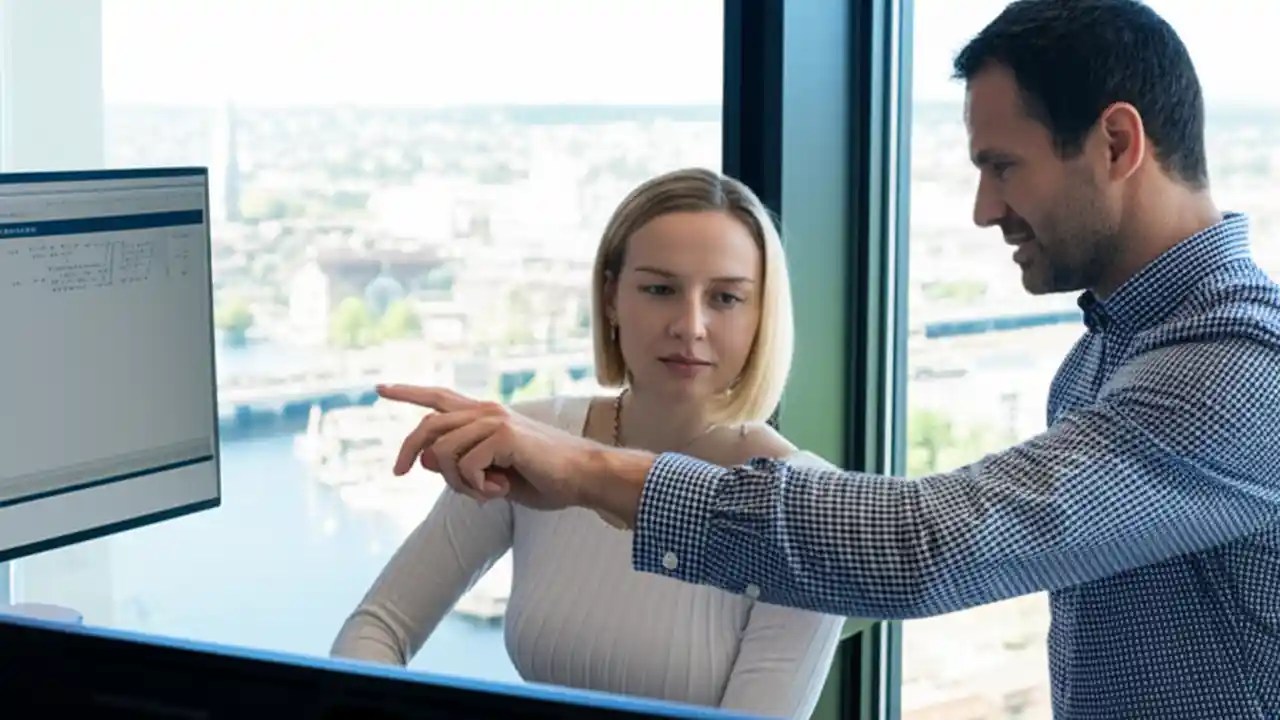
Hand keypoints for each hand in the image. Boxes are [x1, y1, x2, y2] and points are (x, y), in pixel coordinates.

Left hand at [375, 384, 648, 515]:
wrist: (582, 477)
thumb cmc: (543, 478)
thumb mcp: (493, 475)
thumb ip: (461, 466)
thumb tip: (424, 462)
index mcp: (485, 416)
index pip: (439, 398)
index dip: (409, 393)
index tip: (380, 388)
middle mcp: (486, 411)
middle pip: (427, 428)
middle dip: (407, 452)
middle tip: (398, 473)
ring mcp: (494, 420)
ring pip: (441, 454)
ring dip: (457, 484)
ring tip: (486, 492)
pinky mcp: (503, 435)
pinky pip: (465, 467)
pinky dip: (477, 488)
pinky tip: (502, 490)